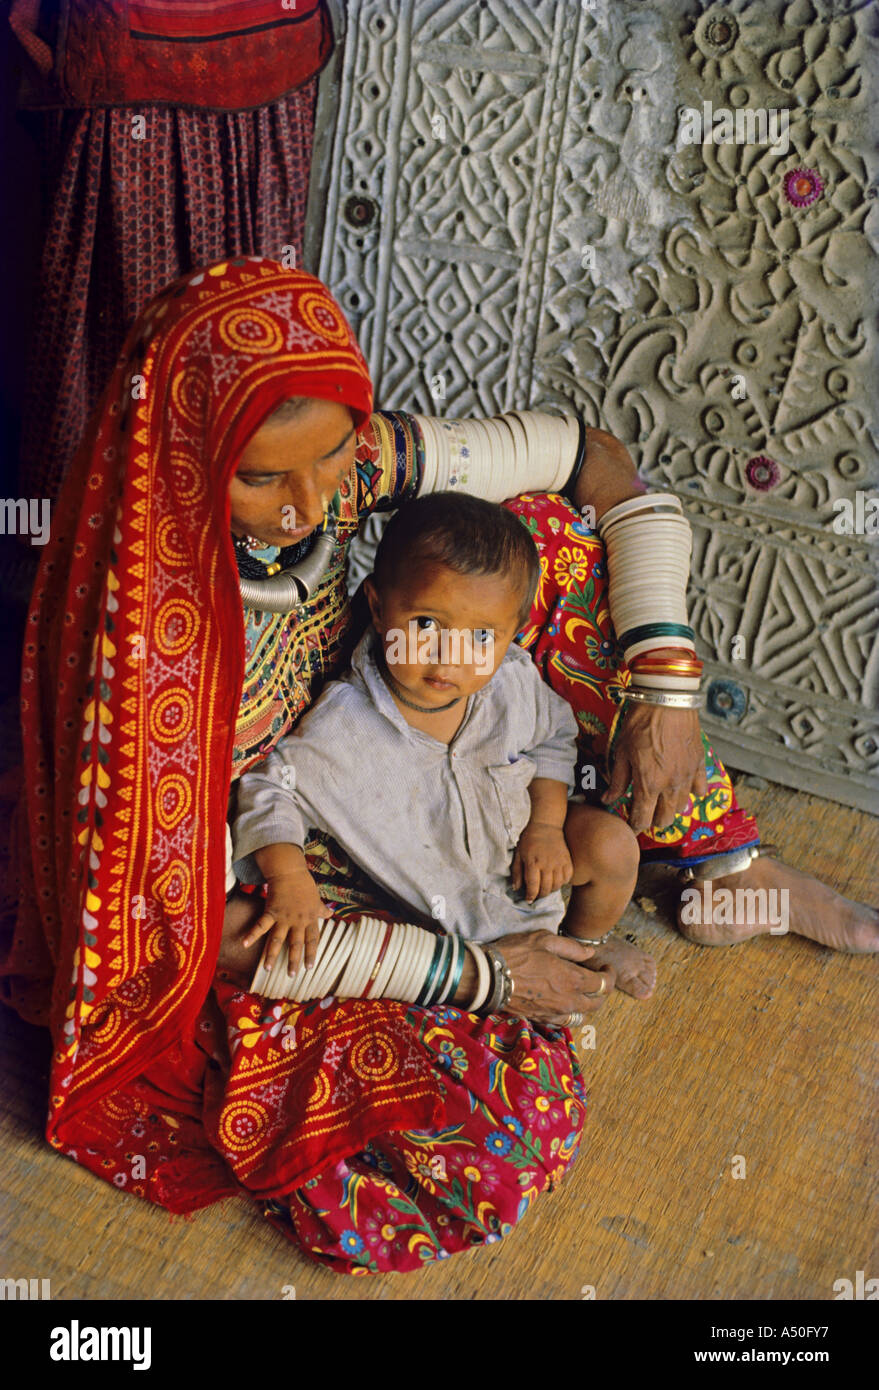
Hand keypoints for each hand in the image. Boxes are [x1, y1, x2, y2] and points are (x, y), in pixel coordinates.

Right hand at [241, 866, 325, 974]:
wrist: (290, 871)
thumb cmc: (304, 884)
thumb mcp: (316, 898)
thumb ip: (322, 909)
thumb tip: (332, 913)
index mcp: (310, 918)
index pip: (313, 940)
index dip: (311, 953)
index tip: (309, 967)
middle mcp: (298, 921)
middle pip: (296, 944)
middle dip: (293, 960)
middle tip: (291, 975)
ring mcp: (284, 917)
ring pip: (277, 940)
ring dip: (271, 954)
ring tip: (268, 968)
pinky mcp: (271, 911)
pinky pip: (261, 925)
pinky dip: (252, 934)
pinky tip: (244, 944)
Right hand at [490, 929, 614, 1025]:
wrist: (488, 977)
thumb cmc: (516, 954)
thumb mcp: (544, 940)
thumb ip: (572, 948)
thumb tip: (590, 954)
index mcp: (573, 980)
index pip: (604, 985)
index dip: (609, 975)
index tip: (606, 968)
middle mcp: (568, 1001)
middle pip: (596, 1004)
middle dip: (601, 991)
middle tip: (595, 979)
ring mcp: (554, 1013)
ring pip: (581, 1016)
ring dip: (584, 1005)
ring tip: (579, 992)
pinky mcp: (540, 1019)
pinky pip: (562, 1022)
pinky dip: (567, 1013)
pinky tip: (561, 1002)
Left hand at [511, 822, 572, 901]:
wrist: (546, 825)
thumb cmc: (529, 839)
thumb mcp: (518, 854)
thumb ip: (517, 872)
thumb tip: (516, 888)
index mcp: (533, 862)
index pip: (533, 886)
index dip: (530, 896)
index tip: (528, 899)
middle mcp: (547, 864)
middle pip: (546, 889)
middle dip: (540, 895)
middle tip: (536, 895)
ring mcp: (559, 863)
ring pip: (557, 886)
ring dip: (550, 890)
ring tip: (545, 888)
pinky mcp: (567, 861)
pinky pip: (567, 878)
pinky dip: (562, 883)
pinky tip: (556, 880)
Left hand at [603, 703, 706, 834]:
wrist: (667, 699)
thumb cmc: (641, 722)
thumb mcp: (621, 751)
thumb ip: (618, 779)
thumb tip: (608, 799)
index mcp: (648, 784)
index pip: (643, 819)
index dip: (635, 826)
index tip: (631, 826)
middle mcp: (671, 785)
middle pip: (665, 818)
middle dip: (653, 820)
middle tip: (645, 813)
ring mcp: (688, 776)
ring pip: (682, 806)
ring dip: (671, 807)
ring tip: (662, 800)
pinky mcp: (700, 764)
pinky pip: (700, 788)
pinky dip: (692, 792)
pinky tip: (685, 788)